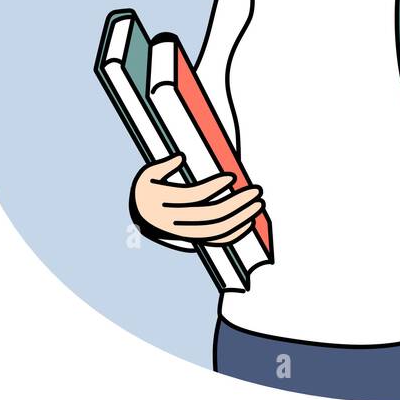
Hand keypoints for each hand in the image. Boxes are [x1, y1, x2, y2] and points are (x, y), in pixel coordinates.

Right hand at [130, 153, 264, 246]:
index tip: (233, 176)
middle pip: (211, 216)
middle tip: (257, 190)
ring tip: (259, 204)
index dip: (214, 187)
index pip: (192, 197)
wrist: (140, 221)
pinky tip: (250, 221)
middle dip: (237, 203)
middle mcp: (172, 223)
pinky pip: (217, 241)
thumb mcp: (145, 176)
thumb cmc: (147, 192)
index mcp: (160, 205)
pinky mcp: (193, 242)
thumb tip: (181, 157)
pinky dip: (235, 234)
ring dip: (241, 218)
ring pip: (217, 231)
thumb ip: (162, 166)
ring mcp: (184, 236)